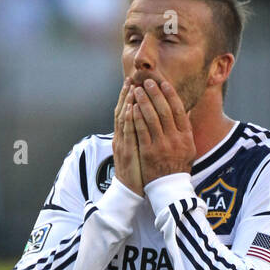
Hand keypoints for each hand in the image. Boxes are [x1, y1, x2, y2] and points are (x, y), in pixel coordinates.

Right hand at [112, 78, 143, 196]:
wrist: (129, 192)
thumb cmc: (137, 172)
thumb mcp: (138, 151)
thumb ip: (140, 137)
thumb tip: (148, 125)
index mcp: (124, 137)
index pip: (125, 113)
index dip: (127, 98)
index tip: (132, 83)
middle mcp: (121, 138)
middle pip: (122, 111)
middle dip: (126, 95)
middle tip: (130, 78)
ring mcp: (123, 144)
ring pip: (123, 120)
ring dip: (126, 103)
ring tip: (131, 88)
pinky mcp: (127, 152)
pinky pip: (127, 133)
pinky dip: (128, 119)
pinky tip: (131, 108)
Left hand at [132, 79, 195, 185]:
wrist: (169, 188)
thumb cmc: (179, 166)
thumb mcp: (189, 148)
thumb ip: (186, 130)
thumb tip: (184, 110)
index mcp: (186, 137)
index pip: (179, 110)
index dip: (170, 95)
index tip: (163, 83)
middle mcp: (175, 140)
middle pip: (164, 111)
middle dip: (155, 94)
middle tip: (147, 82)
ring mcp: (161, 146)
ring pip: (151, 118)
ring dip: (144, 101)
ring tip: (137, 90)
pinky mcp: (147, 153)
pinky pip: (141, 131)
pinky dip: (136, 117)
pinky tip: (131, 107)